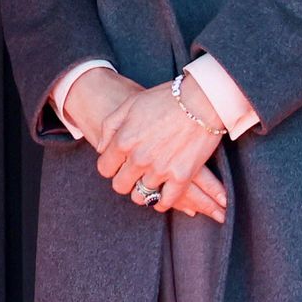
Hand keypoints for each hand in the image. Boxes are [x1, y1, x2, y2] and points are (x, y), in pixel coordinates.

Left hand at [93, 76, 227, 223]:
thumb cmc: (165, 99)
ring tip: (148, 183)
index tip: (118, 164)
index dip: (110, 166)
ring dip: (142, 191)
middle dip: (124, 180)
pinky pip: (165, 201)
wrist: (201, 100)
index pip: (104, 168)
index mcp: (123, 141)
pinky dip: (162, 202)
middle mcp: (138, 158)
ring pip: (141, 196)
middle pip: (120, 186)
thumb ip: (110, 126)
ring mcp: (160, 170)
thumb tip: (100, 148)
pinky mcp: (181, 177)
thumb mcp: (130, 104)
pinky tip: (161, 197)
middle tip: (133, 174)